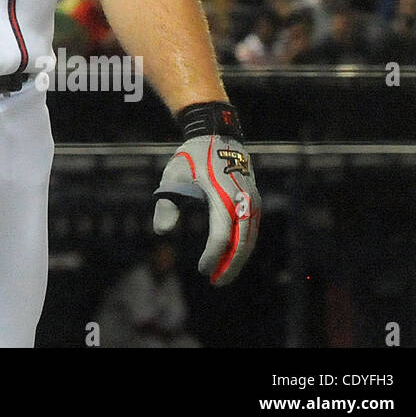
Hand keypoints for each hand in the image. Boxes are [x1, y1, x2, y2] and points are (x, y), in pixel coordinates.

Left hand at [154, 103, 259, 285]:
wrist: (218, 134)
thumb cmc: (193, 156)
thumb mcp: (173, 174)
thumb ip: (166, 203)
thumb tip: (161, 232)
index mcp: (222, 193)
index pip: (222, 234)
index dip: (213, 255)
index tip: (201, 269)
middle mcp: (243, 199)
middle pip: (243, 242)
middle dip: (231, 265)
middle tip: (216, 282)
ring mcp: (252, 200)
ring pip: (250, 238)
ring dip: (238, 259)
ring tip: (221, 275)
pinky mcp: (254, 201)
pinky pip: (251, 229)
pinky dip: (243, 246)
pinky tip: (230, 257)